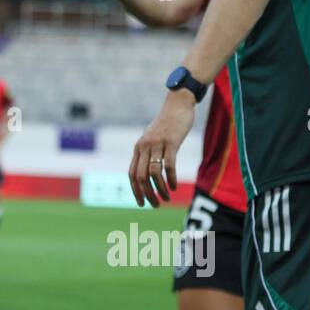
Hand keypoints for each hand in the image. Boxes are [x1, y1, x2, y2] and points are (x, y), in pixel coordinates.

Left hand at [129, 91, 195, 207]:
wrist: (177, 104)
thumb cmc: (167, 124)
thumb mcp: (153, 138)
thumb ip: (149, 152)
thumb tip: (148, 171)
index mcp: (138, 148)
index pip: (132, 174)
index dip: (135, 191)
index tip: (141, 204)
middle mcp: (144, 146)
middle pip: (140, 176)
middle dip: (147, 194)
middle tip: (156, 205)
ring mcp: (157, 144)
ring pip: (153, 173)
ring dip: (160, 189)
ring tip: (166, 198)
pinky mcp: (171, 142)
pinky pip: (168, 165)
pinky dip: (170, 179)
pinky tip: (173, 187)